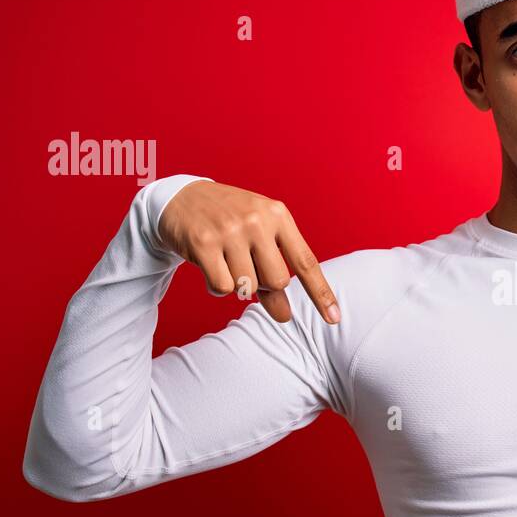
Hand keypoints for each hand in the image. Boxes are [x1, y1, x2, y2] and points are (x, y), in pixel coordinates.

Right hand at [158, 180, 340, 324]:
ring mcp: (230, 231)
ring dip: (237, 285)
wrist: (182, 198)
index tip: (334, 319)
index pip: (306, 262)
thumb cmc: (231, 222)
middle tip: (247, 265)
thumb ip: (273, 278)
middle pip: (277, 281)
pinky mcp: (204, 243)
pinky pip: (222, 287)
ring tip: (225, 261)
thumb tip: (285, 317)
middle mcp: (257, 221)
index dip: (321, 293)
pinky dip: (217, 287)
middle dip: (264, 284)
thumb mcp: (259, 240)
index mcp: (278, 216)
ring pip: (247, 287)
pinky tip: (210, 265)